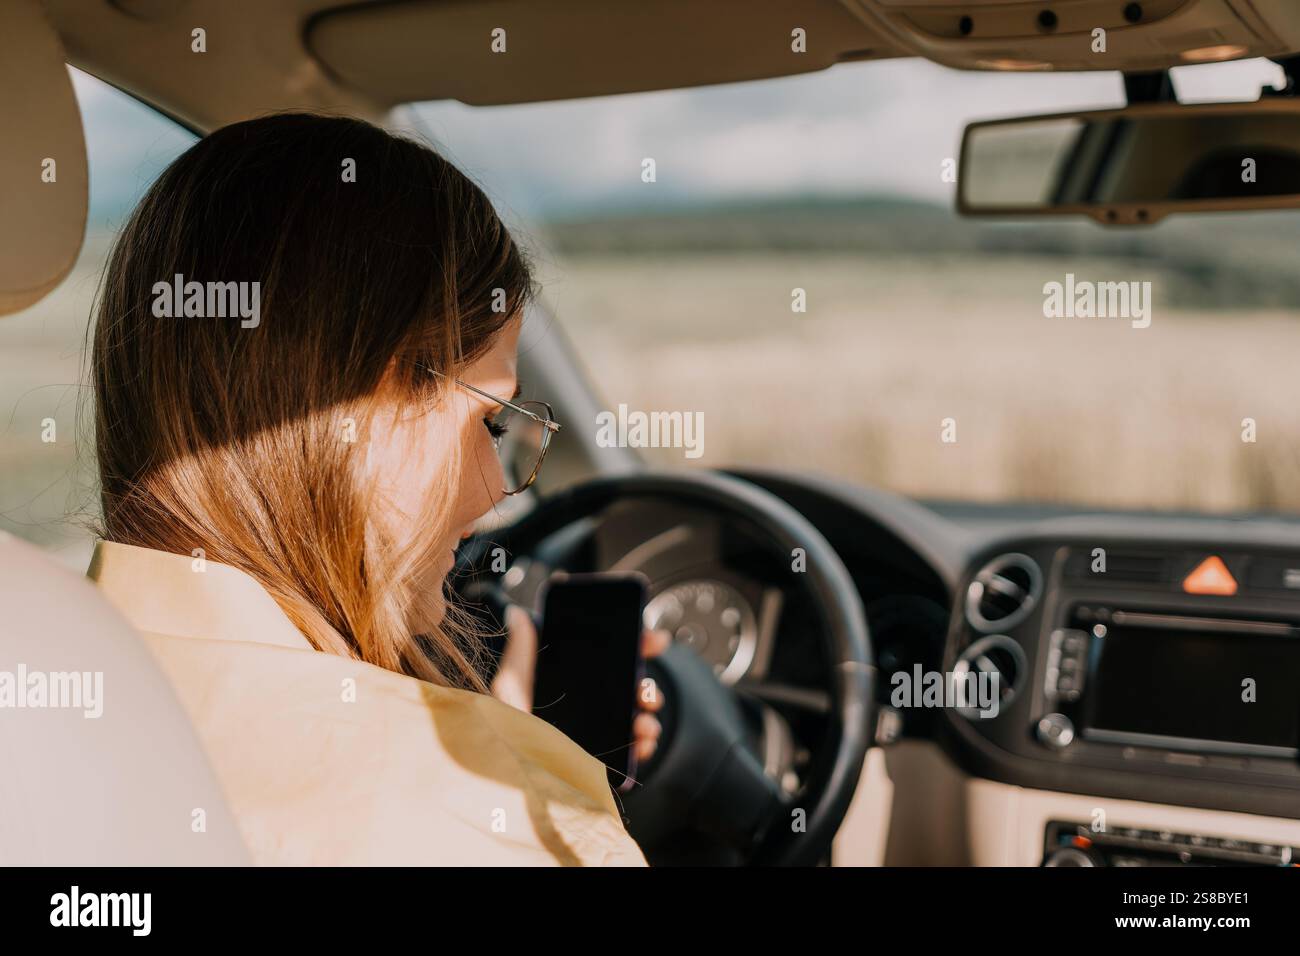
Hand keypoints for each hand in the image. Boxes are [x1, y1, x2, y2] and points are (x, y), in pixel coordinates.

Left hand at [491, 604, 669, 761]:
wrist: (511, 778)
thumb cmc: (505, 734)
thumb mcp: (510, 687)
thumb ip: (521, 652)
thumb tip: (517, 615)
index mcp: (573, 687)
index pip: (613, 661)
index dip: (639, 646)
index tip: (656, 640)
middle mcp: (589, 710)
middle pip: (632, 689)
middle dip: (649, 687)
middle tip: (645, 690)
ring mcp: (599, 737)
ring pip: (639, 718)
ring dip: (649, 715)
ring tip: (643, 720)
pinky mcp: (603, 764)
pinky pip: (635, 752)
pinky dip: (645, 745)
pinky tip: (642, 741)